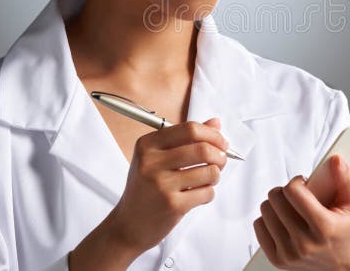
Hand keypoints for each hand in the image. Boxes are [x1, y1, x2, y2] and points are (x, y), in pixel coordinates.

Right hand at [69, 118, 228, 268]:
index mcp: (147, 145)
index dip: (212, 134)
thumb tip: (216, 122)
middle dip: (220, 155)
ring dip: (216, 175)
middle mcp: (151, 162)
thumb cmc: (146, 189)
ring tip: (208, 179)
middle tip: (221, 161)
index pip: (189, 129)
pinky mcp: (172, 205)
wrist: (128, 226)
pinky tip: (197, 195)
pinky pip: (207, 192)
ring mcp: (161, 184)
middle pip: (202, 149)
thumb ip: (187, 138)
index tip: (221, 143)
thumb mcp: (158, 158)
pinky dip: (209, 193)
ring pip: (209, 171)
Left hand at [253, 154, 349, 270]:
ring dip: (276, 204)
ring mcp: (288, 253)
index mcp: (323, 227)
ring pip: (265, 210)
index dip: (297, 182)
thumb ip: (346, 179)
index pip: (293, 191)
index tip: (304, 184)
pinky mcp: (277, 259)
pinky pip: (258, 227)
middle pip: (275, 198)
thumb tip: (336, 160)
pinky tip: (283, 220)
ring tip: (291, 208)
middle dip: (285, 191)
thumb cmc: (346, 233)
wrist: (342, 267)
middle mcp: (304, 242)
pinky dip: (268, 220)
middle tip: (297, 196)